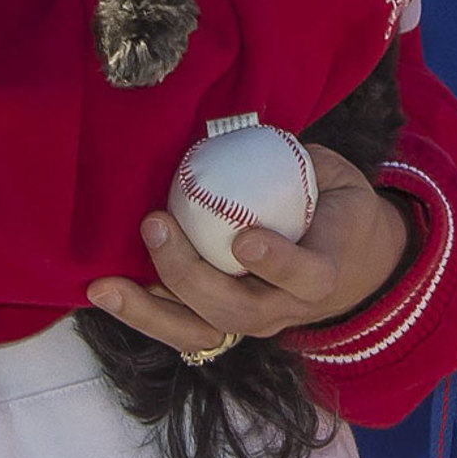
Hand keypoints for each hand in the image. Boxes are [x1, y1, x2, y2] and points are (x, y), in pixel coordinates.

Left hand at [85, 145, 410, 354]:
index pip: (307, 276)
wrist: (354, 261)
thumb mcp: (333, 177)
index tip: (246, 239)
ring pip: (201, 331)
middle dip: (190, 275)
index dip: (278, 263)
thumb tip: (243, 126)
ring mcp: (253, 320)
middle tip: (156, 225)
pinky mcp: (222, 322)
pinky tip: (102, 291)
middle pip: (239, 312)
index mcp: (323, 271)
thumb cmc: (333, 205)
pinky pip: (181, 327)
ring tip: (106, 285)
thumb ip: (300, 159)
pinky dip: (142, 312)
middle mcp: (286, 307)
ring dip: (149, 309)